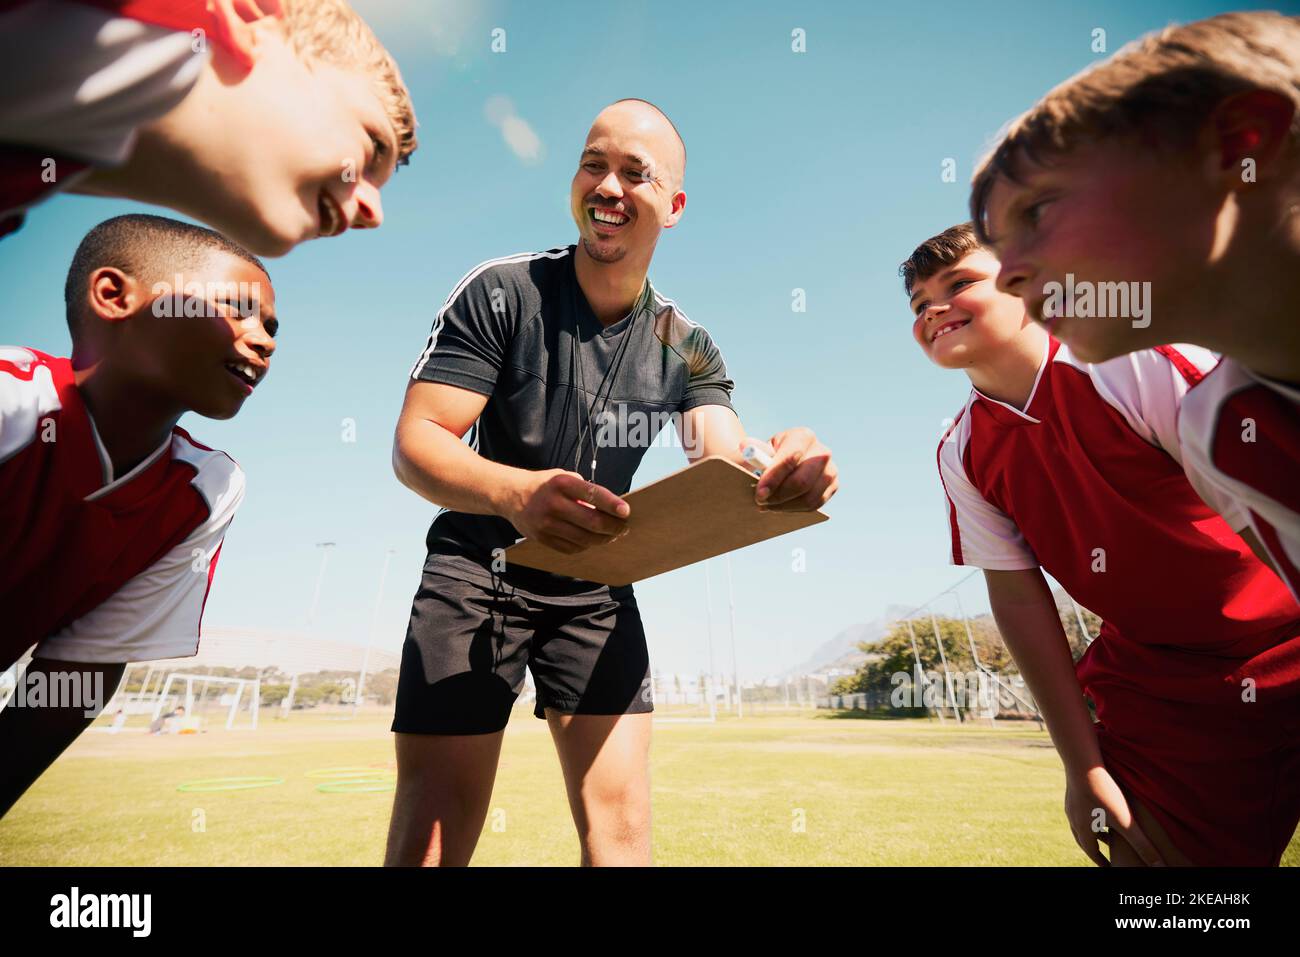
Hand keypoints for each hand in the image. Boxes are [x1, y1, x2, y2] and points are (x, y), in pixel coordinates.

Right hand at [505, 470, 629, 554]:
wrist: (511, 495)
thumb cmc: (546, 485)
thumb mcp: (563, 477)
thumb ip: (584, 491)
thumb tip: (611, 509)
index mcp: (561, 483)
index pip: (592, 494)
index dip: (612, 505)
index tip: (626, 512)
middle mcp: (553, 503)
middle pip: (591, 522)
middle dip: (613, 527)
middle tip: (624, 527)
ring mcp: (545, 523)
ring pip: (583, 539)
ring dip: (603, 539)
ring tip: (612, 535)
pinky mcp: (541, 538)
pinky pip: (571, 548)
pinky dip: (586, 546)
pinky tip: (592, 540)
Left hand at [749, 428, 837, 510]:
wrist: (788, 459)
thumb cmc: (771, 455)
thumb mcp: (761, 449)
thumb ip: (754, 451)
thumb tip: (745, 446)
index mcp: (803, 436)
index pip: (791, 458)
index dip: (774, 478)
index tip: (759, 493)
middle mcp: (822, 452)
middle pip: (802, 481)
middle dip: (779, 496)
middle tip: (760, 502)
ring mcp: (831, 470)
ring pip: (809, 497)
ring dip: (785, 506)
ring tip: (767, 506)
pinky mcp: (833, 486)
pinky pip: (815, 504)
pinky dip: (795, 509)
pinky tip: (780, 507)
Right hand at [1064, 765, 1164, 866]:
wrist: (1082, 763)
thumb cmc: (1103, 793)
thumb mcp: (1126, 821)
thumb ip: (1142, 844)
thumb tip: (1158, 867)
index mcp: (1083, 830)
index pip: (1091, 852)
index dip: (1101, 861)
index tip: (1109, 867)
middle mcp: (1073, 818)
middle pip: (1082, 839)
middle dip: (1094, 847)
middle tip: (1103, 852)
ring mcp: (1071, 803)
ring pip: (1080, 823)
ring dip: (1092, 829)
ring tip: (1104, 830)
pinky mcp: (1072, 789)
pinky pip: (1080, 808)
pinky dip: (1090, 813)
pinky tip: (1098, 805)